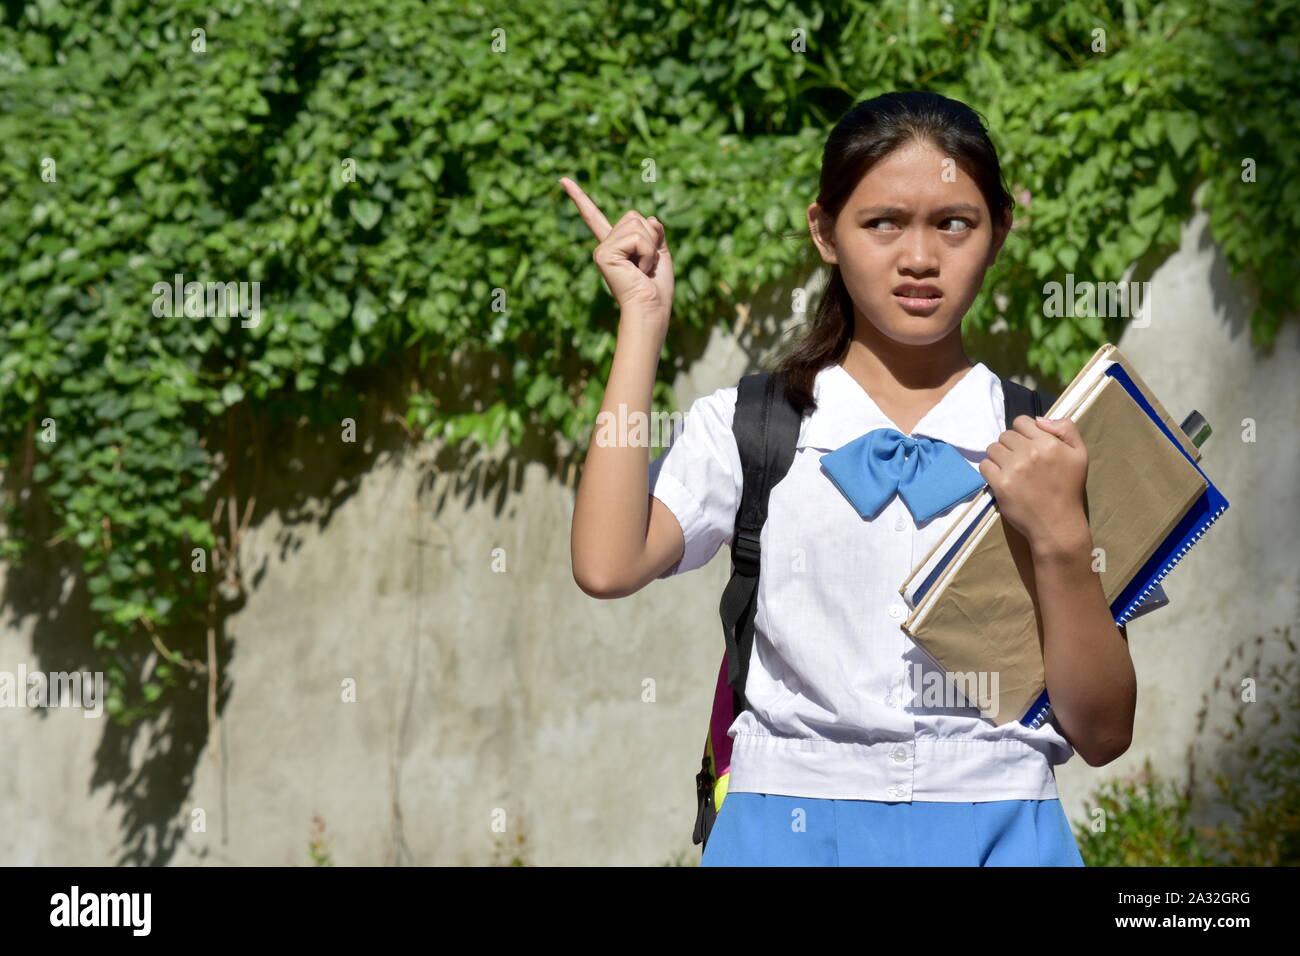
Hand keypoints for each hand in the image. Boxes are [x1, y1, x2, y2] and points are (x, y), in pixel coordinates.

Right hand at [559, 177, 673, 322]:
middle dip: (650, 238)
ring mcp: (601, 249)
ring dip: (650, 246)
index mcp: (615, 245)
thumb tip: (651, 218)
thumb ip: (654, 231)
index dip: (580, 198)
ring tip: (643, 268)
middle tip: (646, 265)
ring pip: (637, 224)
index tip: (563, 180)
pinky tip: (639, 270)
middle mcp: (604, 245)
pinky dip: (646, 252)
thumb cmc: (656, 287)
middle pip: (635, 216)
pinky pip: (636, 237)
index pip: (595, 217)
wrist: (651, 307)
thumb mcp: (659, 252)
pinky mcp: (603, 254)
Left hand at [979, 415, 1089, 556]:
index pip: (1021, 422)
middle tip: (1020, 461)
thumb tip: (1039, 420)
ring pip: (993, 448)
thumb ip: (1066, 429)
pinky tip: (1002, 479)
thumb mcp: (1079, 454)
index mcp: (1049, 443)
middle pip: (1005, 435)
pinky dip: (990, 470)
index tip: (1027, 446)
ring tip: (1011, 470)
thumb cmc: (1069, 489)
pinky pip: (984, 465)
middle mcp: (1030, 452)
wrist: (1057, 524)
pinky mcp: (1000, 484)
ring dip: (999, 457)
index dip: (1022, 432)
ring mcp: (1013, 468)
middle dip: (1011, 445)